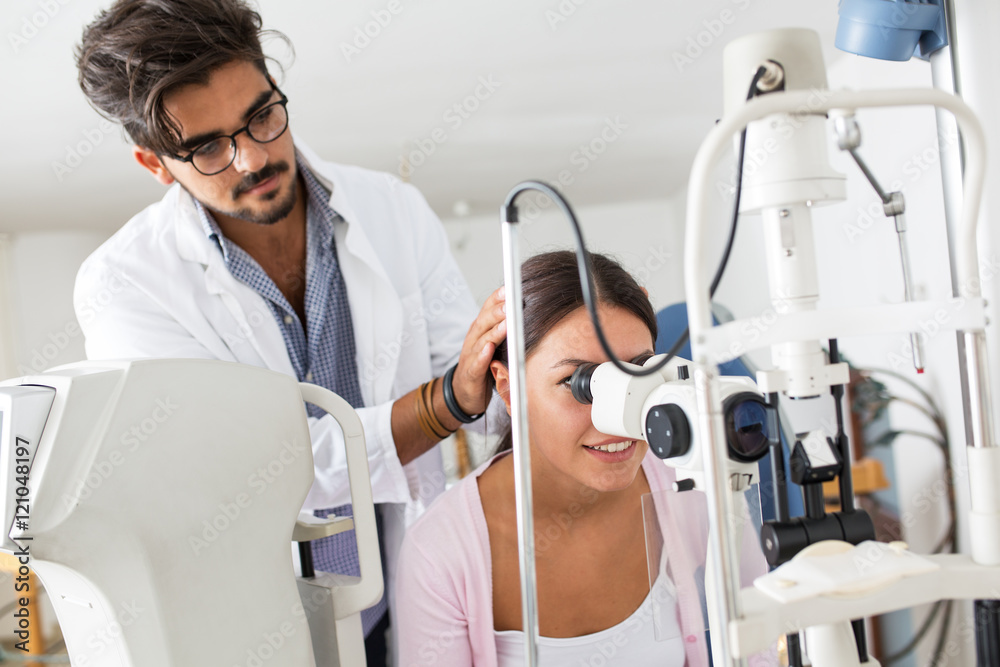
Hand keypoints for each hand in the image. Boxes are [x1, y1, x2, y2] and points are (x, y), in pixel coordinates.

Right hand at [451, 286, 505, 415]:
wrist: (463, 392)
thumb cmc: (481, 365)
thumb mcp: (492, 343)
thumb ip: (504, 329)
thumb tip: (524, 312)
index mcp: (480, 330)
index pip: (487, 309)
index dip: (497, 298)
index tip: (509, 288)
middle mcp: (473, 339)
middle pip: (484, 321)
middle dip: (497, 311)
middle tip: (510, 303)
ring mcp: (470, 356)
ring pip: (481, 340)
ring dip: (493, 331)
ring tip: (505, 324)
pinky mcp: (471, 374)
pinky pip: (476, 364)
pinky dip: (482, 356)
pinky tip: (488, 350)